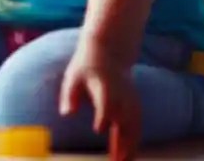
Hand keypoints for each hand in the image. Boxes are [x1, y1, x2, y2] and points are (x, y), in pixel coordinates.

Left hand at [60, 38, 140, 158]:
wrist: (109, 53)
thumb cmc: (86, 67)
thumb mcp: (73, 76)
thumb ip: (69, 95)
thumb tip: (66, 114)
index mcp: (105, 86)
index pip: (106, 102)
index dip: (104, 115)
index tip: (99, 129)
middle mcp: (122, 95)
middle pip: (124, 119)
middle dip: (122, 140)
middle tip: (116, 159)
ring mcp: (131, 101)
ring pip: (134, 126)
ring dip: (130, 146)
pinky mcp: (135, 106)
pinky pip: (137, 127)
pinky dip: (134, 142)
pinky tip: (128, 157)